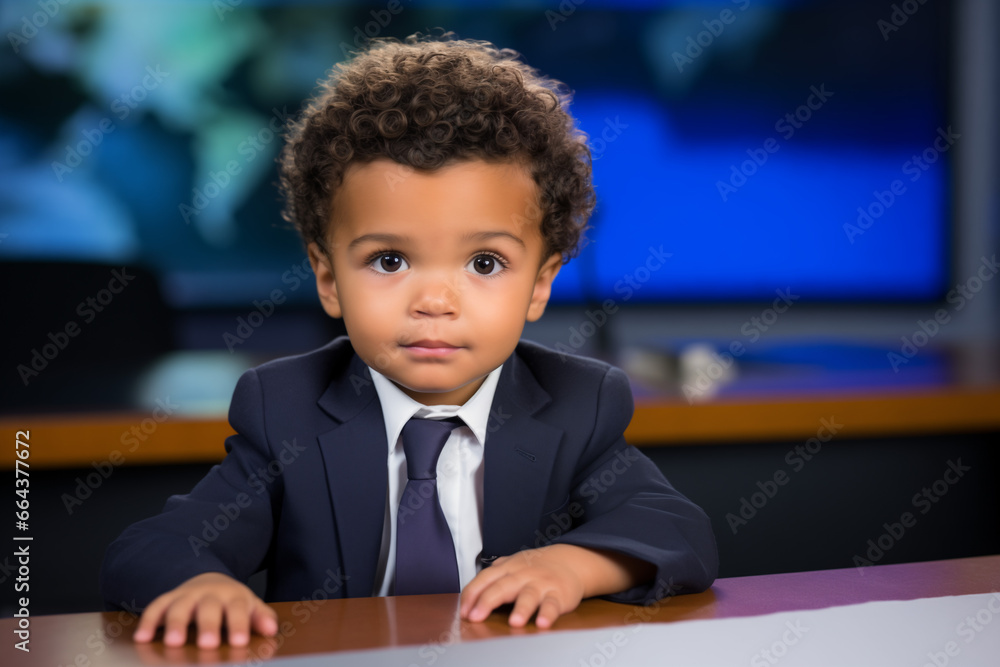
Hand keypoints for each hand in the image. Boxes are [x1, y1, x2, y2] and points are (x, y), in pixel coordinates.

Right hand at [132, 572, 277, 648]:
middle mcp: (209, 594)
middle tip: (208, 644)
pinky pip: (155, 608)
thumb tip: (272, 630)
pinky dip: (148, 622)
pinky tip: (142, 639)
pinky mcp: (167, 599)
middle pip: (209, 607)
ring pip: (180, 607)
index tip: (239, 642)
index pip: (238, 609)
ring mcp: (187, 595)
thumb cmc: (232, 603)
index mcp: (234, 596)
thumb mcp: (250, 607)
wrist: (210, 582)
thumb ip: (261, 618)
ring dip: (176, 624)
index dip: (238, 624)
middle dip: (208, 625)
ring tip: (174, 643)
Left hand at [460, 544, 584, 628]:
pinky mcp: (558, 595)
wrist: (568, 561)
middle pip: (503, 586)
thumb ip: (492, 576)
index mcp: (508, 568)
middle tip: (476, 617)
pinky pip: (552, 605)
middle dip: (487, 601)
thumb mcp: (512, 565)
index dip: (472, 594)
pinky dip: (548, 614)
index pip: (485, 578)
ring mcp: (541, 584)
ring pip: (529, 595)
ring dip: (521, 608)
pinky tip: (542, 623)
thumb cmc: (535, 567)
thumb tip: (470, 594)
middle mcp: (523, 574)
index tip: (464, 611)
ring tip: (514, 622)